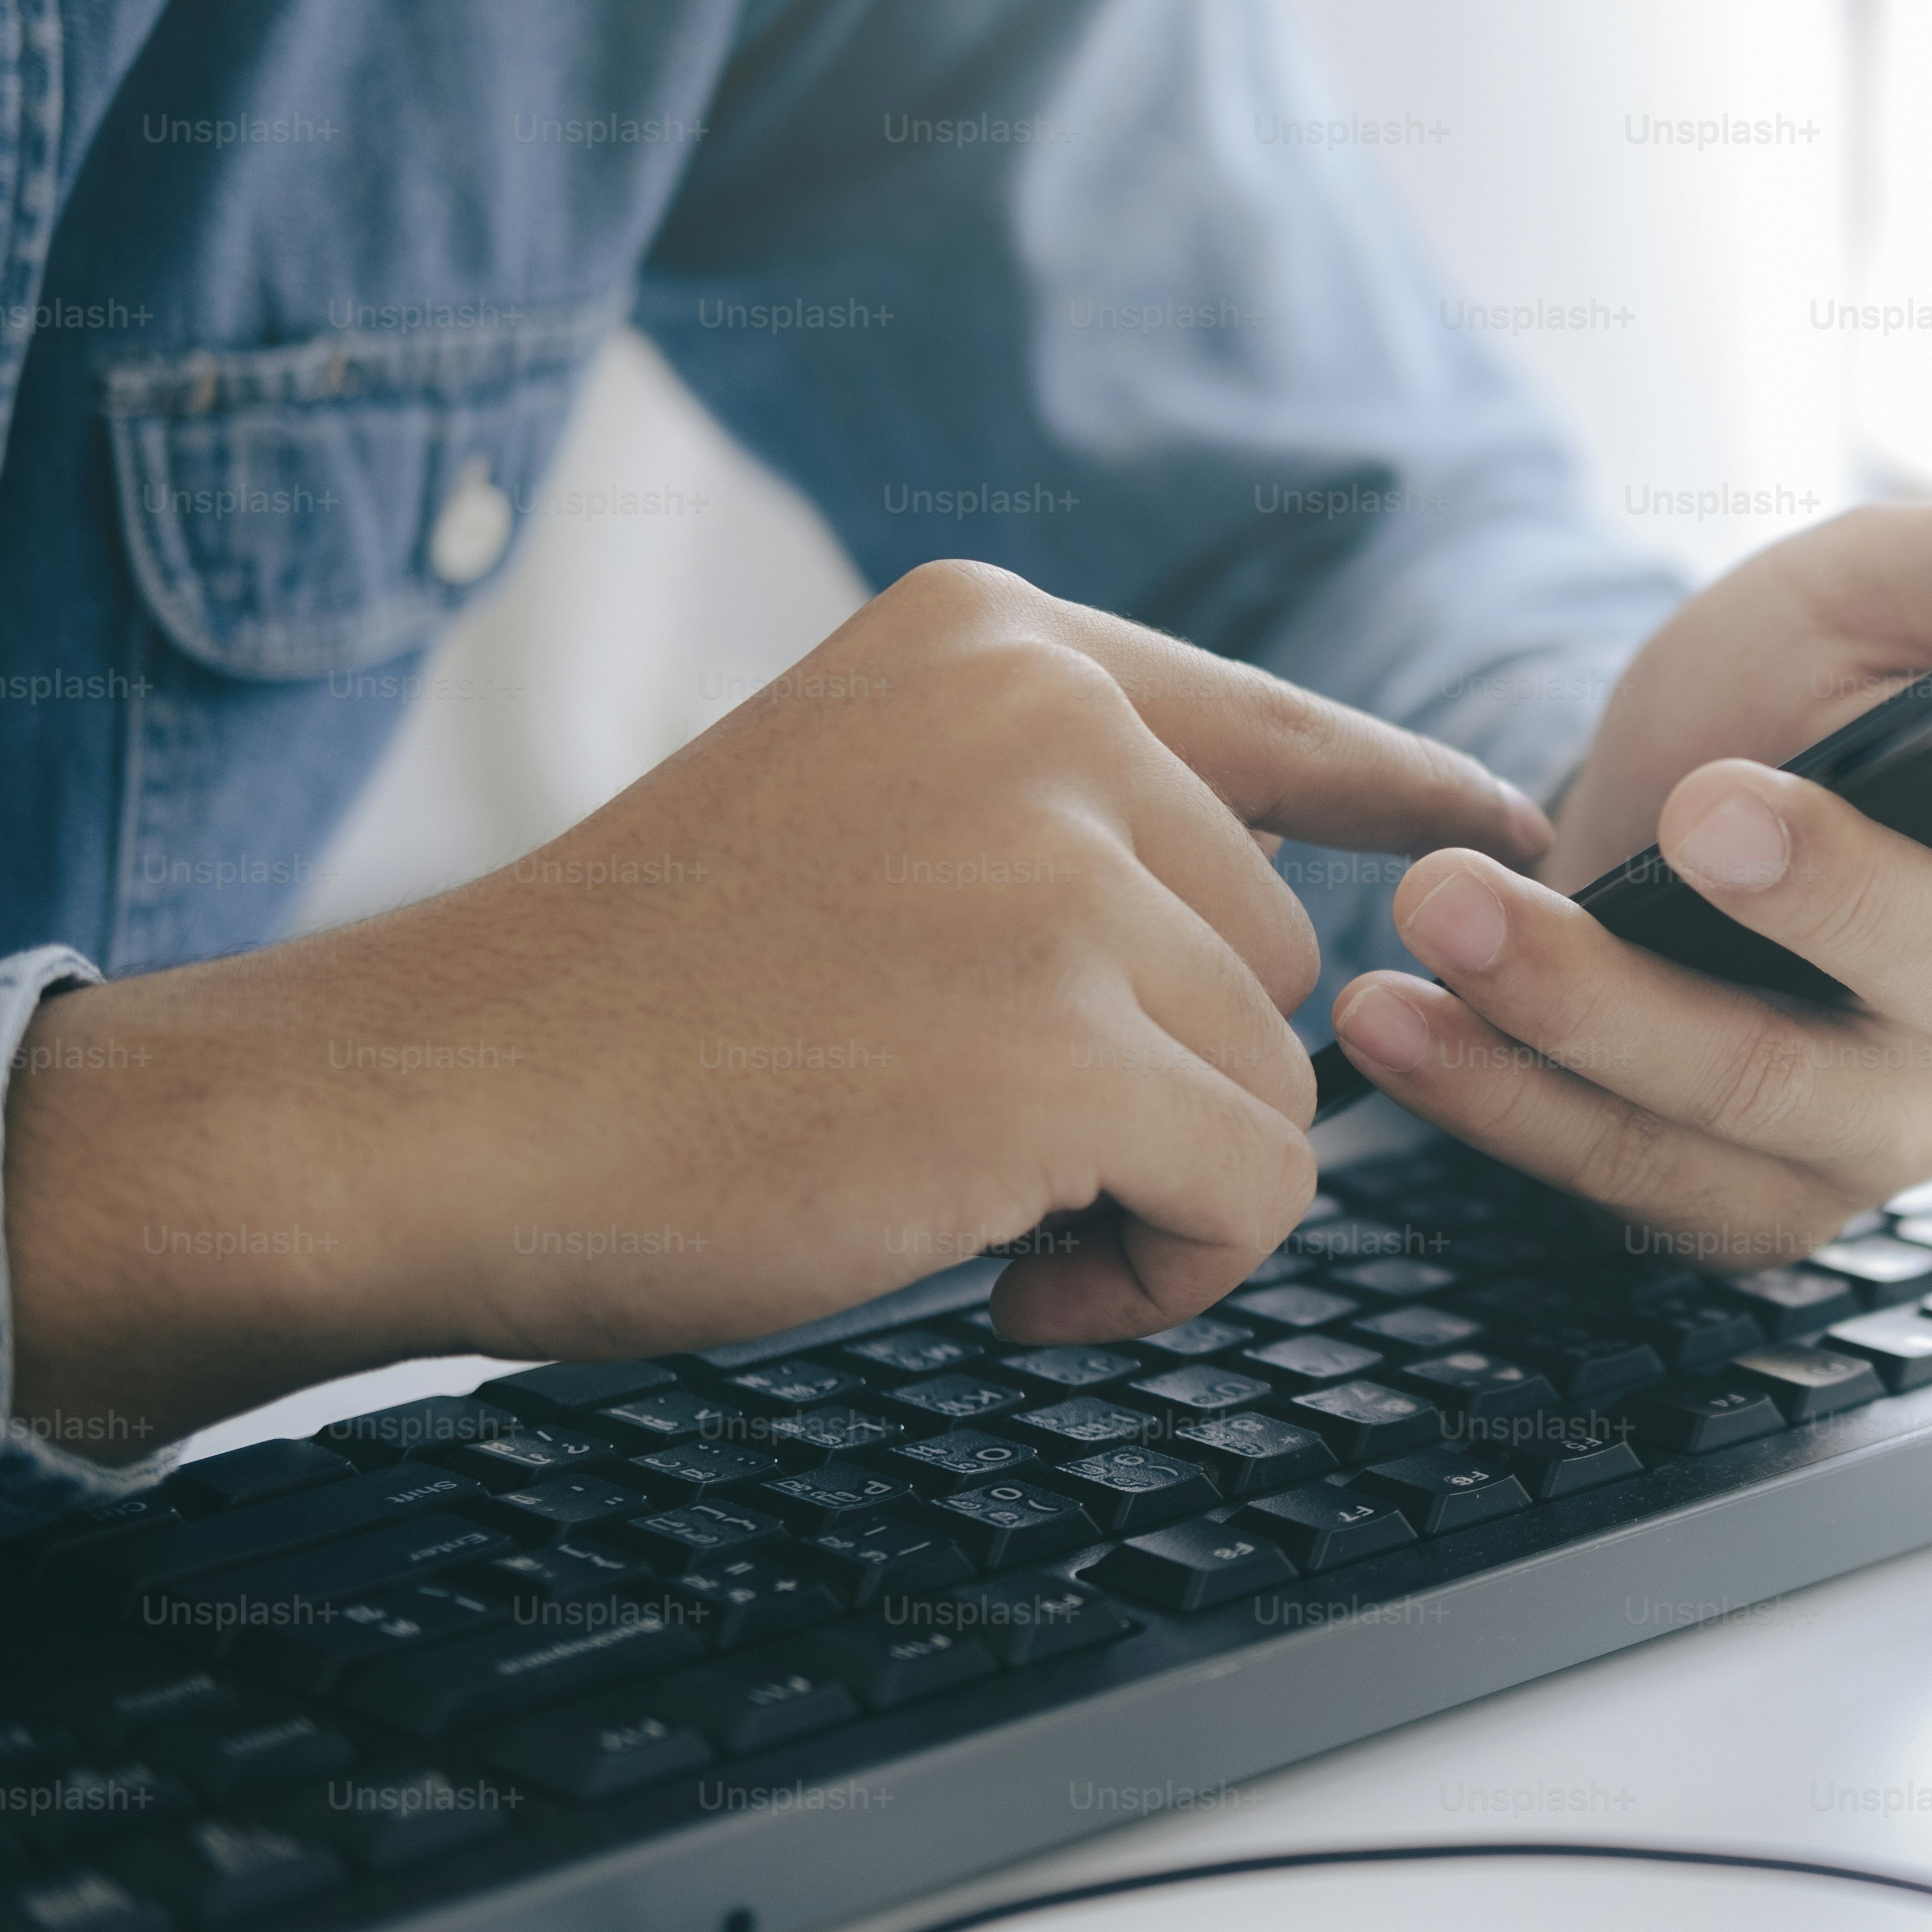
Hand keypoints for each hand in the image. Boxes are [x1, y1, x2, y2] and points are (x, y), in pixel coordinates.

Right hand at [2, 561, 1550, 1455]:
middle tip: (979, 1143)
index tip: (1502, 835)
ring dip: (1153, 1185)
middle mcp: (1051, 721)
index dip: (1407, 795)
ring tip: (963, 1203)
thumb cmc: (631, 1007)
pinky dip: (1161, 1275)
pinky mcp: (1065, 1048)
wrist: (429, 1111)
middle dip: (1168, 1079)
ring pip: (1274, 1083)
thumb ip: (1057, 826)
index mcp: (997, 645)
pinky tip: (1009, 1286)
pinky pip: (1254, 1195)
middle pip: (1273, 950)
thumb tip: (1291, 944)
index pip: (1278, 722)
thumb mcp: (864, 817)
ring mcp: (1060, 877)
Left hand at [1324, 474, 1931, 1264]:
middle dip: (1819, 891)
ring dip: (1586, 1005)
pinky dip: (1498, 1098)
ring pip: (1759, 1098)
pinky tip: (1395, 1020)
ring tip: (1444, 904)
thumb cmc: (1793, 705)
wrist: (1646, 838)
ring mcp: (1891, 1126)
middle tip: (1694, 803)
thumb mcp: (1866, 592)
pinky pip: (1632, 1174)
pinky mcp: (1761, 1202)